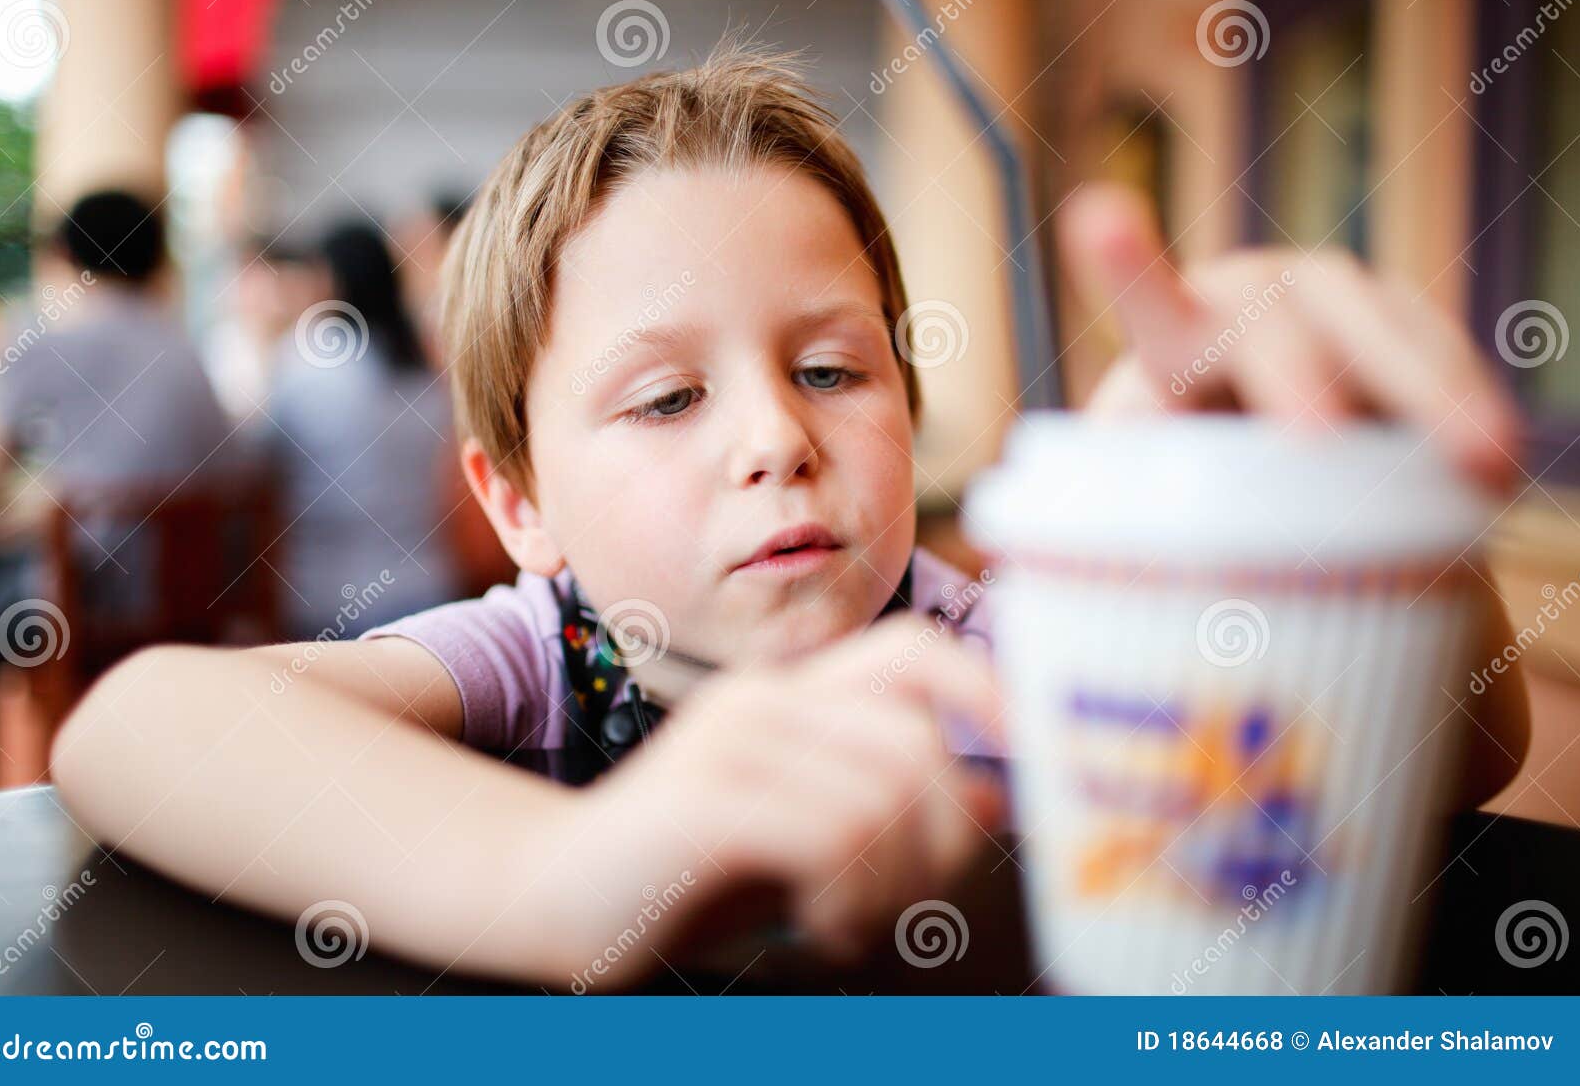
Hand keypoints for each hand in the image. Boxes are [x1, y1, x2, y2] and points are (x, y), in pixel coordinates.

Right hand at [551, 614, 1004, 987]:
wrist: (546, 893)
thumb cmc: (683, 869)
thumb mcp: (800, 832)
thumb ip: (885, 805)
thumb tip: (995, 797)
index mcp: (788, 694)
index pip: (913, 651)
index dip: (989, 688)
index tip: (1032, 753)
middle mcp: (764, 699)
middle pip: (917, 741)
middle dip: (944, 838)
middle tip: (908, 901)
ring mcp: (731, 741)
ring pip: (886, 794)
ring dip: (895, 884)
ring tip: (853, 922)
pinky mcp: (707, 797)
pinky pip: (834, 834)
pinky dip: (852, 900)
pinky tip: (823, 928)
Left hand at [1060, 183, 1524, 493]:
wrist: (1269, 429)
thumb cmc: (1187, 468)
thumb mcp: (1140, 487)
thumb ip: (1125, 508)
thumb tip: (1100, 586)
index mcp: (1175, 330)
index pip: (1146, 301)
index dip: (1125, 262)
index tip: (1096, 219)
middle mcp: (1257, 294)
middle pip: (1279, 332)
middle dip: (1300, 380)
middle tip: (1315, 437)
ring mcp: (1342, 301)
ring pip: (1384, 339)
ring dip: (1431, 399)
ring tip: (1480, 464)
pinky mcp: (1408, 326)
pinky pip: (1446, 364)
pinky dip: (1468, 413)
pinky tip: (1495, 468)